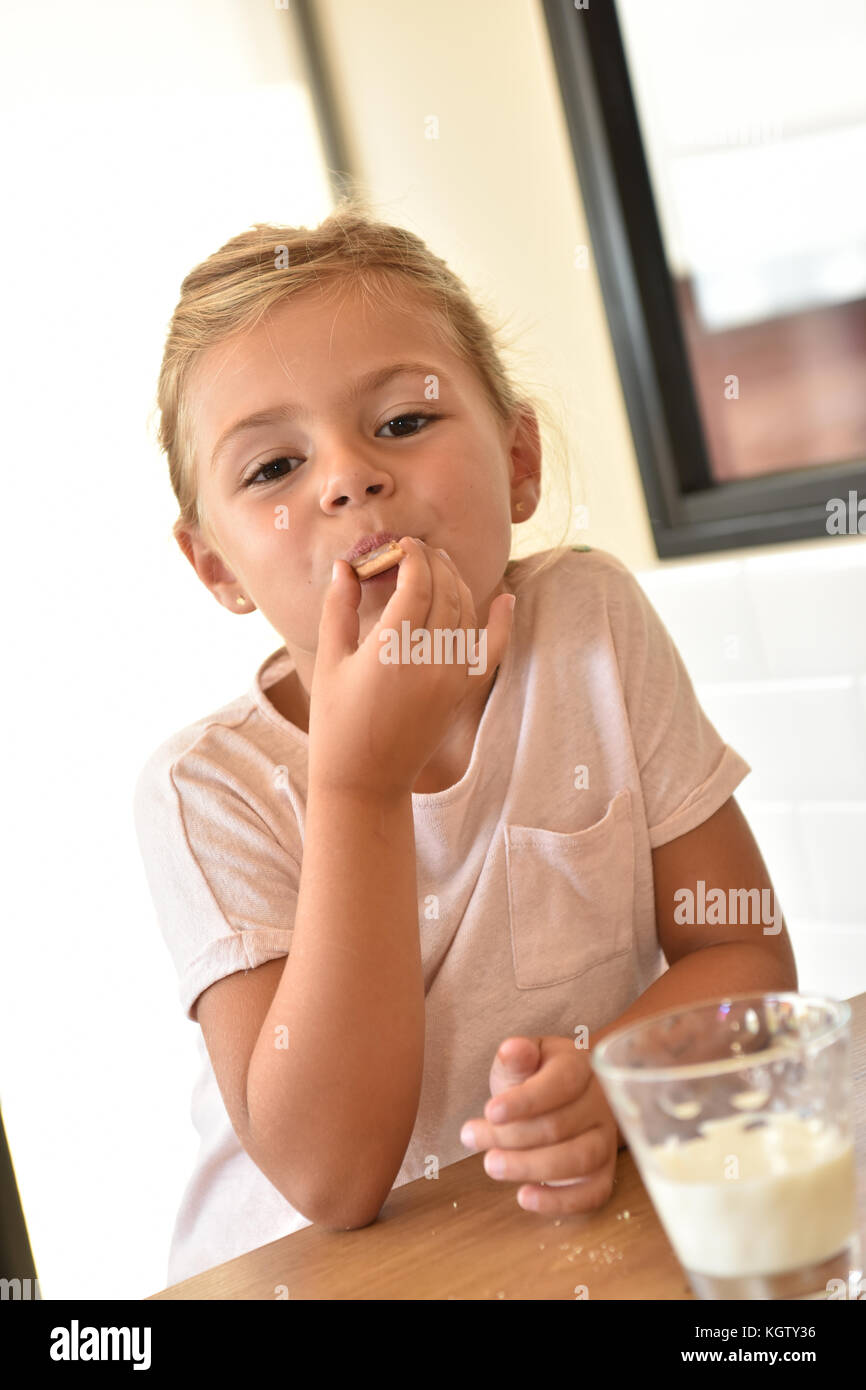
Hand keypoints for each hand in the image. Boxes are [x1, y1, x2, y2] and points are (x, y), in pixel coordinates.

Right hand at [309, 537, 514, 799]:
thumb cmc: (336, 722)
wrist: (364, 780)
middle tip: (419, 550)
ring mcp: (451, 678)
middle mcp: (429, 660)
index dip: (413, 556)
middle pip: (445, 591)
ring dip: (456, 583)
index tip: (402, 544)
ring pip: (466, 613)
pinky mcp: (462, 693)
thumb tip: (347, 566)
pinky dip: (502, 625)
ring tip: (441, 565)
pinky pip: (492, 652)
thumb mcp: (329, 662)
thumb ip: (339, 608)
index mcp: (391, 649)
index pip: (418, 583)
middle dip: (434, 563)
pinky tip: (506, 599)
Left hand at [459, 1036, 619, 1214]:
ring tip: (491, 1164)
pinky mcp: (604, 1173)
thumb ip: (516, 1058)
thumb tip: (512, 1049)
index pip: (560, 1084)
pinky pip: (593, 1193)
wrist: (562, 1100)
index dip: (524, 1101)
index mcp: (581, 1067)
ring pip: (579, 1159)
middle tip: (472, 1137)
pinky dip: (560, 1201)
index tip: (489, 1111)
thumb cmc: (536, 1078)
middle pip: (561, 1125)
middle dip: (511, 1136)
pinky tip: (525, 1197)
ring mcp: (606, 1140)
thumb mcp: (524, 1061)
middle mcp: (600, 1104)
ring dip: (530, 1167)